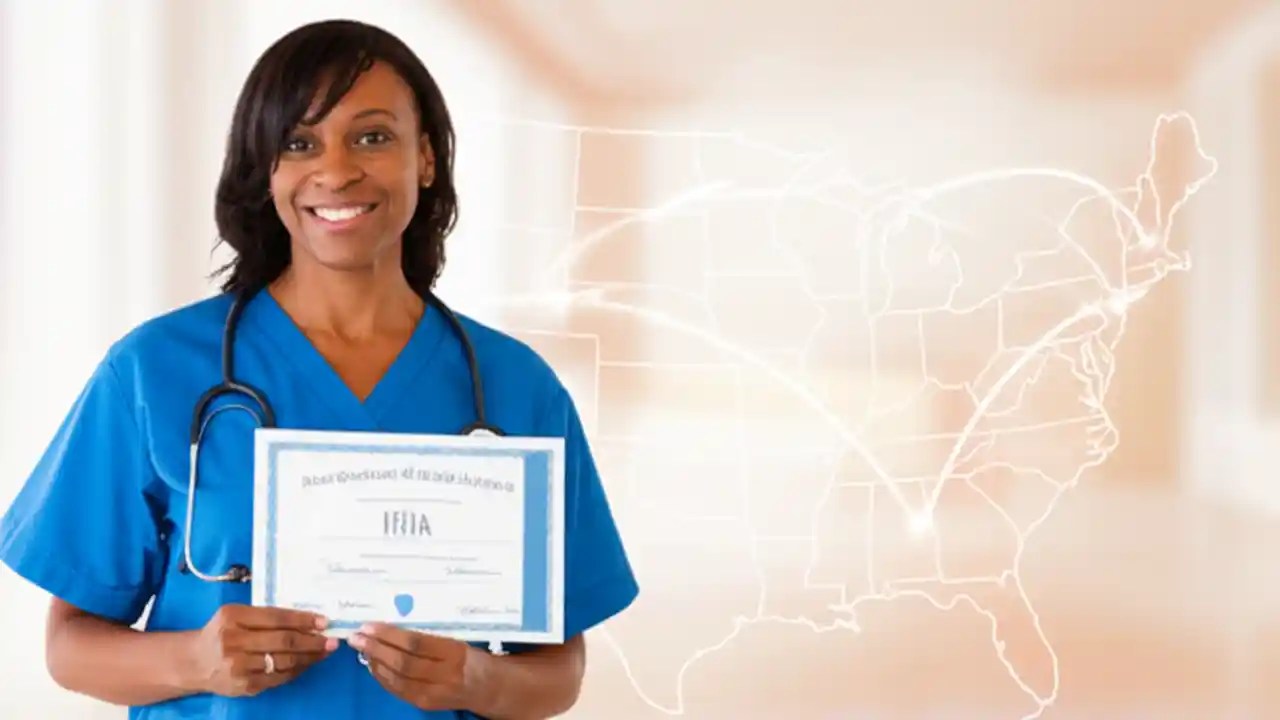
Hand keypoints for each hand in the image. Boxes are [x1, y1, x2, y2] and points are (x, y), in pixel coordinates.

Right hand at [187, 604, 337, 696]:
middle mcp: (234, 642)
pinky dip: (296, 670)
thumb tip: (308, 620)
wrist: (194, 662)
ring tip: (325, 651)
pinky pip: (278, 678)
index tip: (324, 621)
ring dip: (309, 657)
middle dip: (312, 641)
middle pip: (283, 641)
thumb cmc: (222, 632)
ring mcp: (239, 666)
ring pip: (284, 661)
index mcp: (233, 617)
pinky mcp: (244, 685)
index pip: (276, 617)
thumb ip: (265, 616)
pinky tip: (307, 663)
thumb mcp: (236, 615)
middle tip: (332, 640)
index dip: (303, 620)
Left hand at [348, 623, 483, 710]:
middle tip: (357, 637)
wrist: (487, 688)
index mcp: (454, 652)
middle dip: (376, 648)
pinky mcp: (425, 704)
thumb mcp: (457, 640)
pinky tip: (373, 665)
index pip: (416, 643)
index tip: (370, 625)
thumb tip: (391, 628)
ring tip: (361, 648)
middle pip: (403, 662)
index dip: (389, 635)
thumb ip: (429, 636)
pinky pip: (398, 690)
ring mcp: (434, 693)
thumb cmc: (471, 657)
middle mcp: (445, 674)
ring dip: (375, 662)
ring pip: (397, 678)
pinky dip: (382, 677)